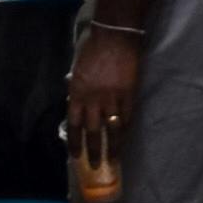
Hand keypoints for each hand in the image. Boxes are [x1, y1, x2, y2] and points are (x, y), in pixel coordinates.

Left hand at [69, 24, 143, 158]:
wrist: (114, 37)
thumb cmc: (92, 50)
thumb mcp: (77, 71)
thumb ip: (77, 90)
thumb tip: (76, 105)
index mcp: (77, 94)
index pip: (74, 125)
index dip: (74, 142)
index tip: (75, 156)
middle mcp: (93, 100)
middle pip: (93, 132)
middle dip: (93, 151)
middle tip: (95, 165)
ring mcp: (112, 99)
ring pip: (112, 130)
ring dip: (113, 147)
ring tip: (113, 160)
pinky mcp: (128, 95)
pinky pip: (127, 117)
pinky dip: (125, 129)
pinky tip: (125, 138)